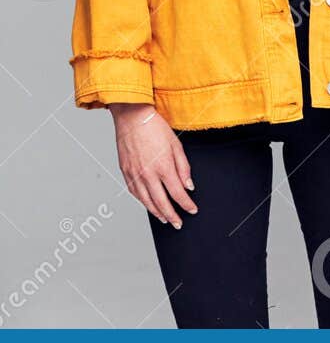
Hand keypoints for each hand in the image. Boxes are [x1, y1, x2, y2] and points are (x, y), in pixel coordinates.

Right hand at [110, 103, 196, 228]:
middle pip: (161, 202)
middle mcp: (147, 174)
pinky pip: (134, 192)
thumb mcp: (177, 145)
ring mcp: (134, 174)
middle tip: (178, 224)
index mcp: (163, 167)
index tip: (192, 210)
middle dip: (172, 215)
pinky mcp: (125, 172)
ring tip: (165, 219)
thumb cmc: (156, 128)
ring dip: (156, 212)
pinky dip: (142, 202)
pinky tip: (148, 205)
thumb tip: (189, 186)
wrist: (132, 118)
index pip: (177, 193)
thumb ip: (183, 167)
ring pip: (145, 201)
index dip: (186, 204)